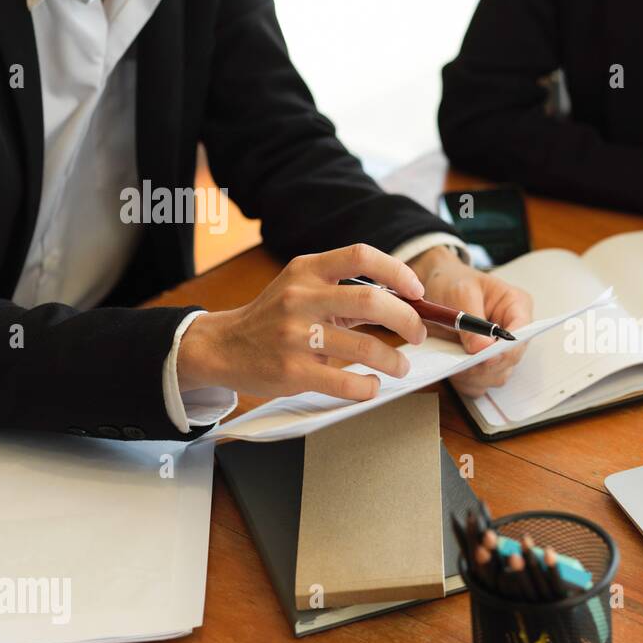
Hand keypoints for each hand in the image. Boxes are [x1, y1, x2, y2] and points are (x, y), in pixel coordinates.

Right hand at [178, 244, 426, 400]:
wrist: (223, 347)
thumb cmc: (274, 318)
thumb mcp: (303, 290)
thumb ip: (346, 292)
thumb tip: (404, 303)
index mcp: (307, 271)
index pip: (361, 256)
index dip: (397, 271)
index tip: (417, 292)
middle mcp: (301, 298)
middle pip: (372, 301)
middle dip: (407, 320)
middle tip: (419, 334)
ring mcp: (295, 335)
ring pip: (365, 348)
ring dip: (394, 360)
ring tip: (400, 366)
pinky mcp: (292, 370)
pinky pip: (345, 382)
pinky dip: (368, 387)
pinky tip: (371, 385)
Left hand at [409, 246, 532, 396]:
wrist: (436, 286)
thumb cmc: (453, 282)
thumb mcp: (461, 292)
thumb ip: (470, 319)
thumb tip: (481, 348)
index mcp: (516, 306)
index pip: (523, 332)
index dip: (508, 348)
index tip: (487, 357)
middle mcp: (513, 331)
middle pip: (511, 359)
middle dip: (487, 366)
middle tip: (463, 364)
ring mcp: (500, 351)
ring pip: (497, 376)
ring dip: (476, 376)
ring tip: (454, 365)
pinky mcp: (485, 365)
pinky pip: (481, 383)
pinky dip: (467, 382)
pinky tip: (453, 370)